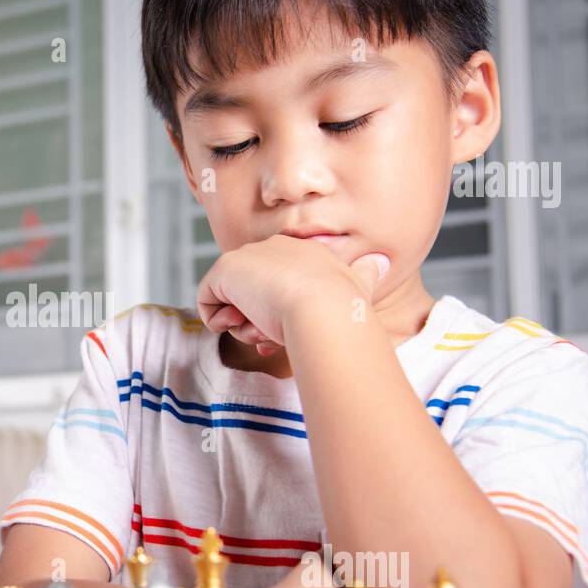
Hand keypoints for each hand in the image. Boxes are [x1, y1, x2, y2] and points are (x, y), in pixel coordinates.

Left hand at [196, 235, 389, 350]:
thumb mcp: (360, 289)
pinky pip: (206, 299)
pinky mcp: (225, 269)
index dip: (277, 316)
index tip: (285, 335)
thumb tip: (381, 263)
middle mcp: (275, 249)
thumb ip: (366, 276)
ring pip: (232, 300)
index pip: (278, 287)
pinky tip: (241, 325)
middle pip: (253, 295)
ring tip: (263, 330)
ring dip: (243, 326)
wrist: (322, 309)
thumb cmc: (343, 308)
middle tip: (271, 338)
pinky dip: (217, 320)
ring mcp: (249, 257)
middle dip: (258, 322)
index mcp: (305, 254)